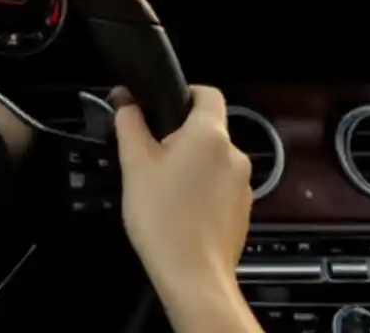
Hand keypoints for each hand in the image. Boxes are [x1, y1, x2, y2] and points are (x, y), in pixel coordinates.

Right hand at [112, 85, 259, 332]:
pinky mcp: (244, 210)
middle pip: (209, 130)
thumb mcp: (135, 165)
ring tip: (164, 190)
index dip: (186, 93)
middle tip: (151, 159)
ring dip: (193, 166)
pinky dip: (203, 190)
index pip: (208, 93)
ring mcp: (244, 184)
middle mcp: (235, 154)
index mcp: (210, 135)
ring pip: (214, 161)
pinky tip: (181, 211)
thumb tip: (125, 100)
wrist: (192, 275)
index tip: (163, 108)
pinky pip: (221, 187)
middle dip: (182, 138)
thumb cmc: (161, 215)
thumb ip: (130, 124)